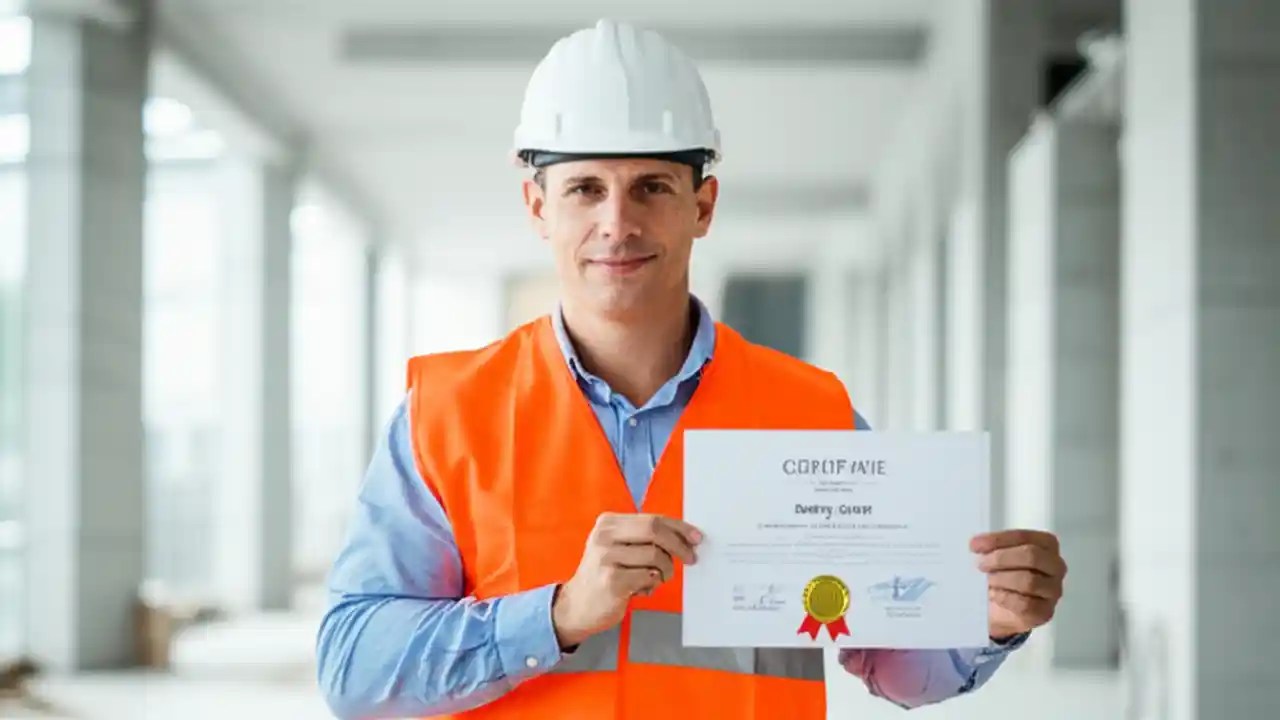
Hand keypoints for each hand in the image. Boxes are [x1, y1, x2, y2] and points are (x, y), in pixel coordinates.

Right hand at [552, 512, 701, 648]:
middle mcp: (604, 536)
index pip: (653, 518)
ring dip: (664, 570)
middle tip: (690, 558)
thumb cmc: (604, 575)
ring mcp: (606, 558)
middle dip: (679, 545)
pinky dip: (652, 584)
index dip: (679, 527)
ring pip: (655, 556)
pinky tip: (641, 589)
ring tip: (654, 579)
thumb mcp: (617, 548)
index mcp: (608, 523)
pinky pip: (648, 577)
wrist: (575, 606)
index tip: (696, 537)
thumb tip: (684, 536)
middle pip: (655, 530)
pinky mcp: (611, 581)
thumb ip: (644, 538)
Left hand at [970, 529, 1066, 640]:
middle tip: (980, 565)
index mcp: (1046, 544)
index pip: (1024, 537)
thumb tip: (976, 545)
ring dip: (1002, 579)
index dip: (998, 540)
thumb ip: (992, 548)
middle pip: (1031, 556)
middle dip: (1001, 559)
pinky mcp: (1045, 612)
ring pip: (1029, 581)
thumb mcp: (997, 557)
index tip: (974, 545)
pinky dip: (1005, 598)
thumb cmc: (1002, 576)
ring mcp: (1053, 590)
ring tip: (988, 582)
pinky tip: (993, 595)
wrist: (1002, 610)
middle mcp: (1056, 565)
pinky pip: (1026, 604)